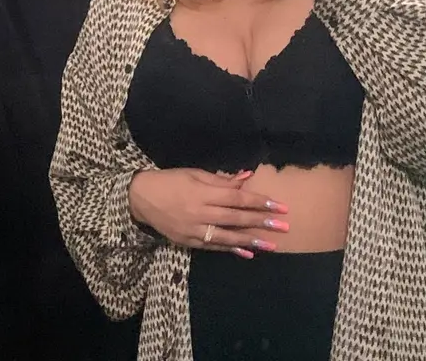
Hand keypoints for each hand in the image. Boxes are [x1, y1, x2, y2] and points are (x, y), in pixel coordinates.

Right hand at [129, 168, 288, 258]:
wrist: (141, 198)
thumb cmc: (171, 180)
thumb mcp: (195, 174)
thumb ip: (221, 180)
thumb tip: (246, 177)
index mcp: (204, 193)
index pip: (238, 198)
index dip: (260, 202)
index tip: (279, 206)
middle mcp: (201, 213)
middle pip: (236, 218)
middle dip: (262, 222)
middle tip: (284, 227)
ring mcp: (195, 230)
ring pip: (228, 236)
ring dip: (251, 241)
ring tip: (271, 245)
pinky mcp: (188, 241)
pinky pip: (214, 246)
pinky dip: (231, 249)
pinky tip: (247, 253)